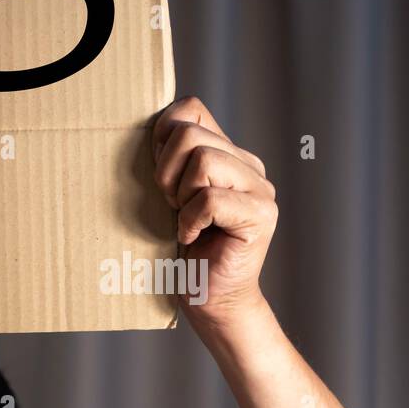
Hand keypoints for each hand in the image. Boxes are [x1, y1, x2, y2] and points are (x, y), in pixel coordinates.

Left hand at [151, 96, 276, 330]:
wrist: (208, 299)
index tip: (161, 175)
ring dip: (180, 195)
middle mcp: (249, 165)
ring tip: (185, 219)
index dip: (162, 136)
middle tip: (172, 204)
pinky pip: (210, 199)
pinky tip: (193, 237)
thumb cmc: (181, 247)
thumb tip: (147, 127)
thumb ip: (169, 156)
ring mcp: (260, 190)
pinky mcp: (261, 216)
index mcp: (228, 152)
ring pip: (203, 161)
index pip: (190, 108)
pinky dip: (190, 221)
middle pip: (189, 135)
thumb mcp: (167, 191)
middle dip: (166, 172)